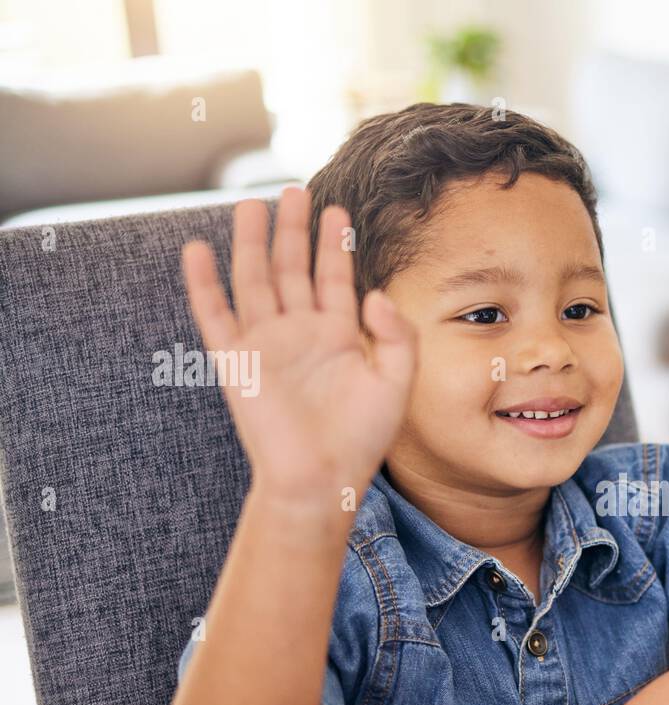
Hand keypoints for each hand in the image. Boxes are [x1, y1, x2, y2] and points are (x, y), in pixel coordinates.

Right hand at [181, 185, 416, 508]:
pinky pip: (214, 314)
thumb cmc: (360, 440)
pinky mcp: (236, 360)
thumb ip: (397, 336)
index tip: (338, 209)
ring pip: (255, 280)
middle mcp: (301, 334)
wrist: (320, 478)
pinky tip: (198, 248)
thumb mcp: (397, 383)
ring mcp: (266, 344)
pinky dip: (203, 283)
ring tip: (252, 204)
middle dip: (295, 231)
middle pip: (293, 269)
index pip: (336, 279)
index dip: (336, 245)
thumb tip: (374, 292)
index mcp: (340, 337)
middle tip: (296, 190)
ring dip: (253, 243)